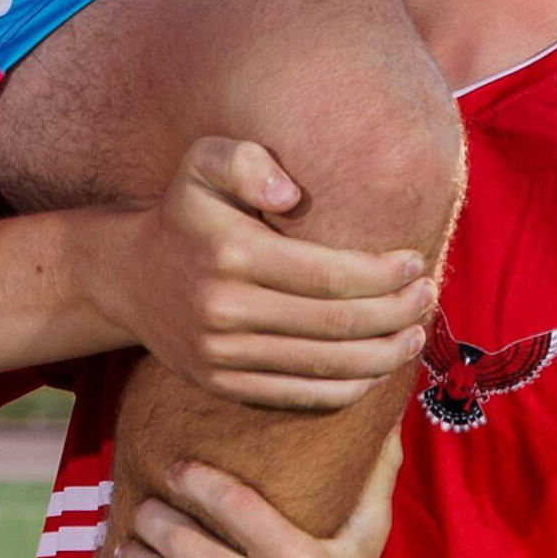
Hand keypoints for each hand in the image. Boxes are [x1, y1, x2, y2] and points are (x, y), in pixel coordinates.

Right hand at [66, 140, 432, 410]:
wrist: (128, 275)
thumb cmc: (186, 212)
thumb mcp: (202, 162)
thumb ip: (245, 161)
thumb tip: (290, 193)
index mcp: (229, 252)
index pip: (329, 275)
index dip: (383, 276)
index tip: (416, 264)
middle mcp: (223, 309)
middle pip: (335, 325)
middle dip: (396, 314)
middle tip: (428, 299)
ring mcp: (221, 354)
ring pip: (325, 367)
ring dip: (383, 356)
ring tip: (414, 336)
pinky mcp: (221, 384)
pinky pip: (301, 396)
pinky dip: (349, 389)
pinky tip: (377, 368)